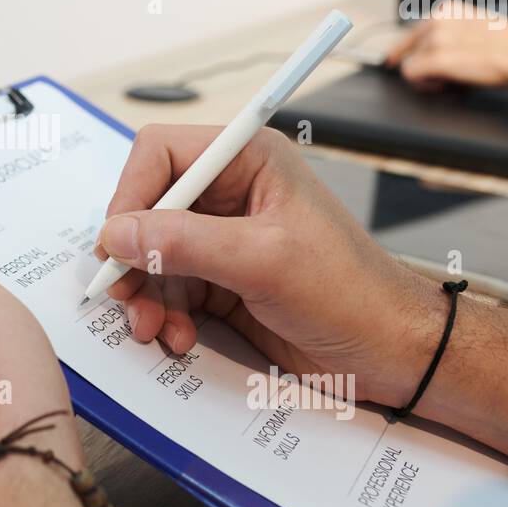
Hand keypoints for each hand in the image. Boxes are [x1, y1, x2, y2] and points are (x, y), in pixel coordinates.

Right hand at [97, 126, 446, 408]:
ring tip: (154, 327)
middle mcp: (230, 192)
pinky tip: (178, 336)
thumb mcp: (263, 261)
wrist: (389, 352)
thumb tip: (118, 234)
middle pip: (146, 208)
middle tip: (125, 294)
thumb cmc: (351, 292)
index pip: (159, 154)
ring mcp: (223, 238)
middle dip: (133, 256)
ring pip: (151, 254)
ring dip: (145, 294)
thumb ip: (185, 243)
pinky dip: (164, 314)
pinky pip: (168, 288)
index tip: (118, 244)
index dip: (130, 195)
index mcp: (248, 160)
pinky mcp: (220, 279)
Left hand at [384, 6, 507, 89]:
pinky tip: (443, 85)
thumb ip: (454, 33)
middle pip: (408, 48)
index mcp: (449, 9)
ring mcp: (438, 38)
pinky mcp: (439, 58)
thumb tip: (431, 51)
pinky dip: (424, 84)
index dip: (404, 50)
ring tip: (451, 80)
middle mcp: (440, 19)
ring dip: (426, 76)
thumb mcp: (478, 27)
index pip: (413, 31)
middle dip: (418, 64)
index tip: (392, 60)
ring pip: (409, 63)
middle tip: (437, 78)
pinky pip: (411, 74)